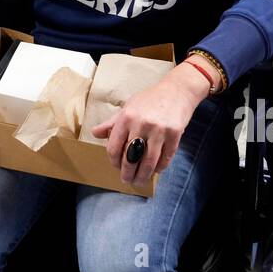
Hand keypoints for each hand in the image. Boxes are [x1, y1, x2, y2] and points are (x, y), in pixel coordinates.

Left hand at [91, 61, 207, 184]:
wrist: (177, 90)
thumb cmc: (149, 99)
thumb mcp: (128, 107)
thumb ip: (112, 123)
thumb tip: (95, 133)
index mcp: (126, 117)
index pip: (114, 147)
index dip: (113, 161)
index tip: (116, 166)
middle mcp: (141, 124)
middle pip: (131, 157)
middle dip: (127, 173)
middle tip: (127, 180)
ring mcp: (159, 130)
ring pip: (148, 161)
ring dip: (143, 175)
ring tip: (140, 181)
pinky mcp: (175, 134)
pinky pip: (165, 158)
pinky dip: (159, 168)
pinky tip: (156, 170)